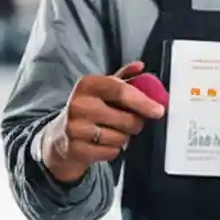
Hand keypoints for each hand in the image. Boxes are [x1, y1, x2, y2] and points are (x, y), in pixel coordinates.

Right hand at [41, 61, 167, 183]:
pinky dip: (113, 150)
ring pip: (121, 138)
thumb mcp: (102, 88)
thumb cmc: (88, 108)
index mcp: (87, 84)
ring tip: (112, 131)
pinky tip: (103, 143)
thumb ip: (123, 77)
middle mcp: (79, 104)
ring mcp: (76, 128)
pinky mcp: (77, 149)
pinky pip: (111, 152)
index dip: (143, 101)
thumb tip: (140, 67)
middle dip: (135, 123)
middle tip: (129, 121)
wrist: (60, 135)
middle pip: (126, 119)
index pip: (121, 91)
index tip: (158, 110)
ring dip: (123, 138)